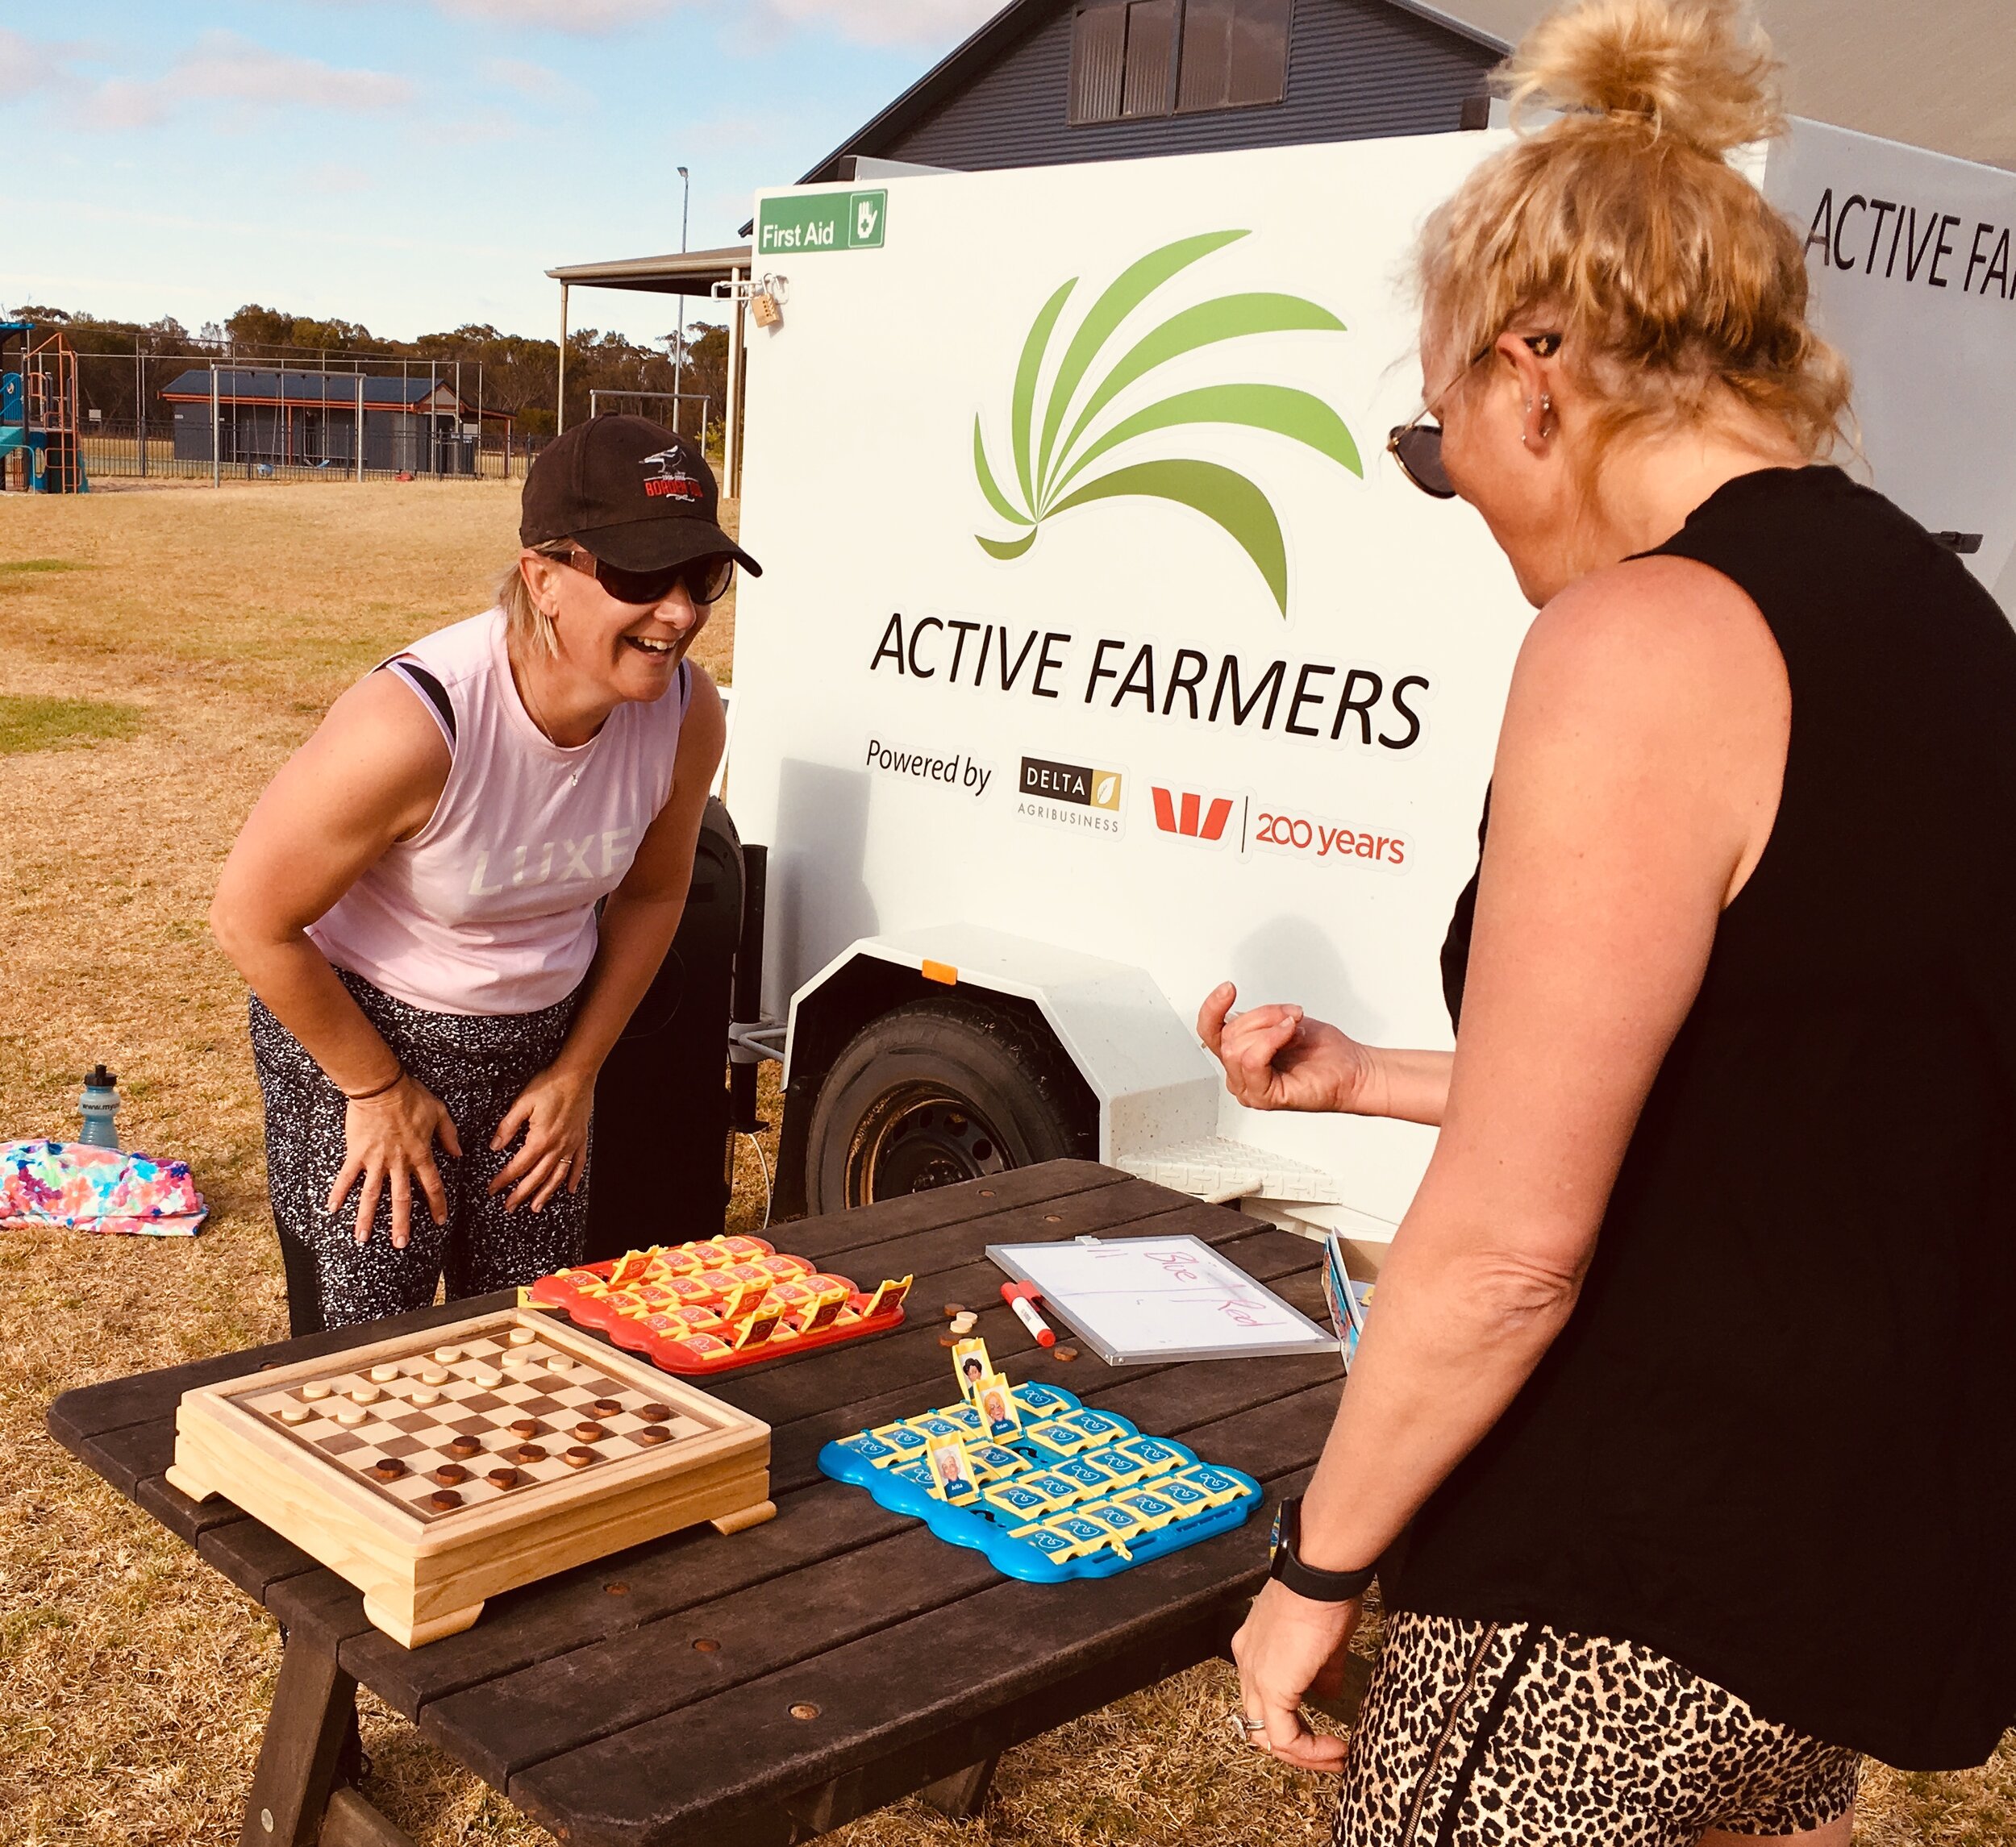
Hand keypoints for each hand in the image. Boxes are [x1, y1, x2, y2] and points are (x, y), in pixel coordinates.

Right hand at [327, 1078, 462, 1248]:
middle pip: (401, 1199)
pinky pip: (346, 1177)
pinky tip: (331, 1209)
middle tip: (400, 1244)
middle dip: (401, 1223)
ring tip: (362, 1239)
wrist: (380, 1086)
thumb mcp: (439, 1112)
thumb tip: (458, 1154)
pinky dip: (338, 1193)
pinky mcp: (356, 1154)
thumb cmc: (411, 1096)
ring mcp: (375, 1160)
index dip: (437, 1204)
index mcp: (420, 1154)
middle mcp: (398, 1163)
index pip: (432, 1185)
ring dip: (367, 1218)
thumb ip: (449, 1135)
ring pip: (372, 1195)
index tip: (439, 1221)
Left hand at [488, 1062, 594, 1212]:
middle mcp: (556, 1146)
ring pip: (557, 1176)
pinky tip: (569, 1189)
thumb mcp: (522, 1103)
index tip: (494, 1189)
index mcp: (540, 1139)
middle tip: (510, 1206)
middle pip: (537, 1177)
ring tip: (536, 1207)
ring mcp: (570, 1144)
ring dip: (546, 1193)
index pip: (518, 1166)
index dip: (504, 1179)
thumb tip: (495, 1145)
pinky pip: (578, 1163)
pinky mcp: (580, 1138)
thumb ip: (507, 1126)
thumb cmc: (550, 1085)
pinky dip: (574, 1178)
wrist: (577, 1075)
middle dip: (522, 1194)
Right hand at [1198, 982, 1378, 1114]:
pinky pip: (1252, 1061)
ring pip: (1237, 1047)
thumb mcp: (1280, 1022)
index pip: (1209, 1030)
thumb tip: (1236, 1013)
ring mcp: (1249, 1089)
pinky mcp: (1264, 1098)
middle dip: (1262, 1016)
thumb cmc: (1322, 1050)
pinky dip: (1272, 1039)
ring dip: (1270, 1027)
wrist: (1352, 1069)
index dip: (1213, 1007)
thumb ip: (1254, 1022)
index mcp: (1239, 1056)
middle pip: (1227, 1035)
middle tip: (1290, 1014)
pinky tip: (1290, 1034)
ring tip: (1294, 1027)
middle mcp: (1239, 1075)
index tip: (1228, 989)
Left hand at [1230, 1577, 1358, 1770]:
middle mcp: (1247, 1662)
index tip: (1324, 1731)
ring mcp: (1255, 1674)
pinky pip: (1284, 1737)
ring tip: (1334, 1758)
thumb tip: (1329, 1694)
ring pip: (1266, 1735)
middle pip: (1260, 1722)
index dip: (1294, 1720)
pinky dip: (1309, 1751)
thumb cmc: (1323, 1594)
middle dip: (1295, 1746)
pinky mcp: (1272, 1686)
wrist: (1319, 1576)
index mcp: (1254, 1648)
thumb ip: (1321, 1672)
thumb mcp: (1322, 1640)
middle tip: (1326, 1754)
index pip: (1264, 1697)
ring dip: (1302, 1754)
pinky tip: (1335, 1749)